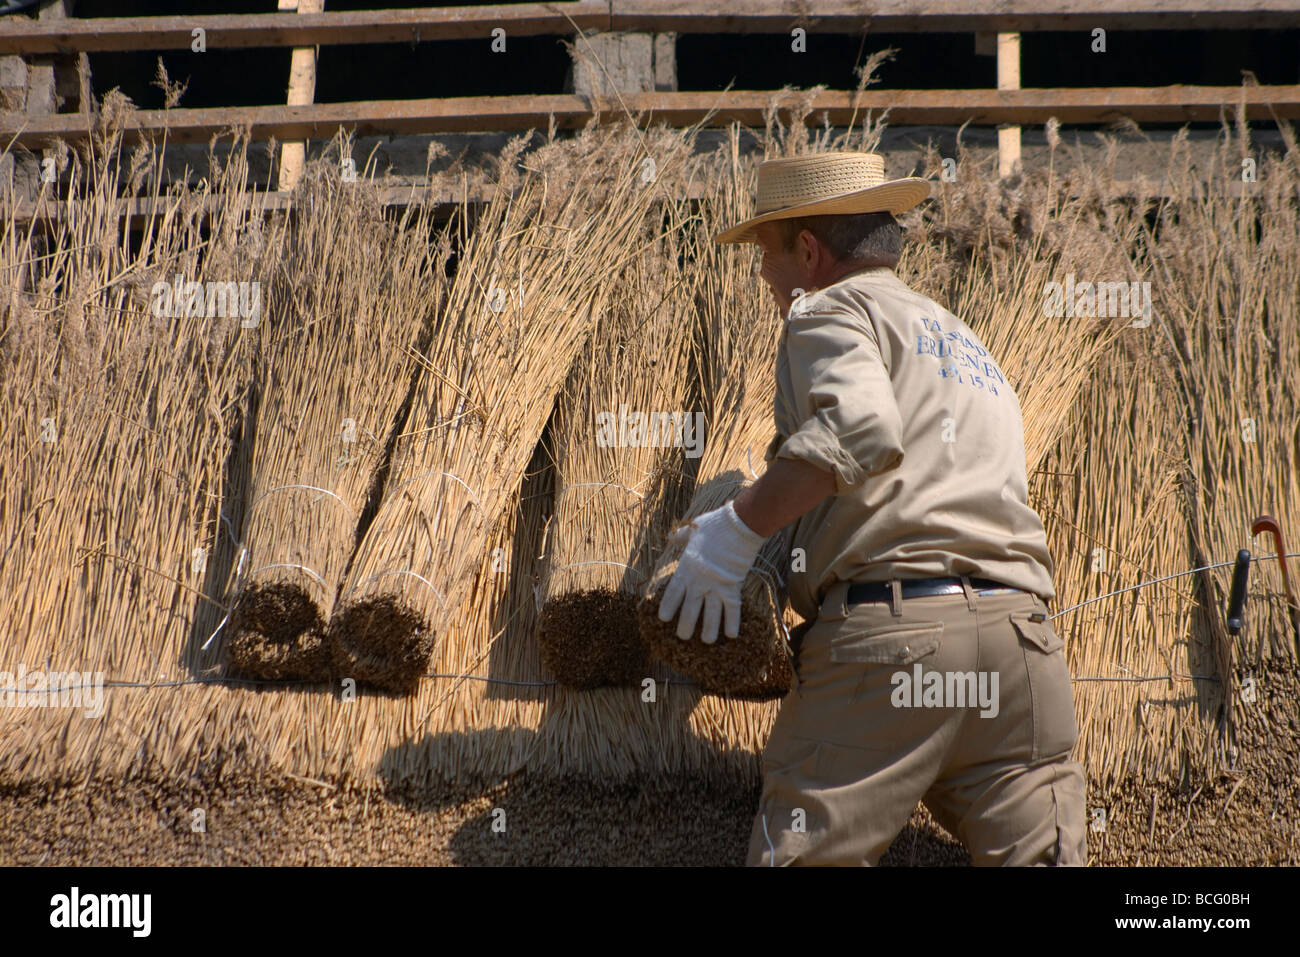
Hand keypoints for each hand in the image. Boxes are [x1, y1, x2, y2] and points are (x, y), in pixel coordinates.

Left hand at [657, 500, 766, 643]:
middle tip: (682, 637)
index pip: (673, 592)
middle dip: (685, 625)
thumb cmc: (714, 525)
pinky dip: (732, 622)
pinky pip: (732, 609)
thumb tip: (672, 537)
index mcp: (686, 568)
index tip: (663, 618)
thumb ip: (680, 537)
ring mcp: (716, 586)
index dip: (668, 606)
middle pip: (689, 609)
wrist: (738, 525)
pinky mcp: (733, 587)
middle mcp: (699, 581)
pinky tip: (731, 635)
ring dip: (708, 629)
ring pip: (710, 614)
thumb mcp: (692, 529)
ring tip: (706, 641)